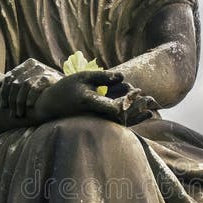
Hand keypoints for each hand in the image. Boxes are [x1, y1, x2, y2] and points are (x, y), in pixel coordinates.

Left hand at [0, 59, 59, 117]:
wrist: (71, 88)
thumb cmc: (49, 87)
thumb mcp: (31, 82)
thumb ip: (16, 82)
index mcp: (27, 64)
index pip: (9, 77)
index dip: (4, 93)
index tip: (3, 106)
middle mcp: (34, 65)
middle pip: (14, 82)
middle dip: (11, 100)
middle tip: (11, 113)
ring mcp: (42, 69)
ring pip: (23, 85)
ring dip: (19, 102)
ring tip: (19, 114)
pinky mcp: (49, 77)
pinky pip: (35, 87)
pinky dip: (30, 97)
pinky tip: (29, 106)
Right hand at [34, 70, 157, 124]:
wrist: (51, 107)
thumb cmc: (67, 88)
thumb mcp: (83, 77)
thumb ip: (103, 77)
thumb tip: (123, 77)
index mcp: (90, 103)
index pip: (115, 106)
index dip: (129, 99)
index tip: (137, 90)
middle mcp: (95, 117)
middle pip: (123, 117)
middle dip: (138, 108)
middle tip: (151, 99)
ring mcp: (97, 123)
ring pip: (122, 122)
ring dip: (138, 115)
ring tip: (151, 105)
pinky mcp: (99, 125)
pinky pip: (119, 125)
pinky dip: (133, 119)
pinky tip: (146, 113)